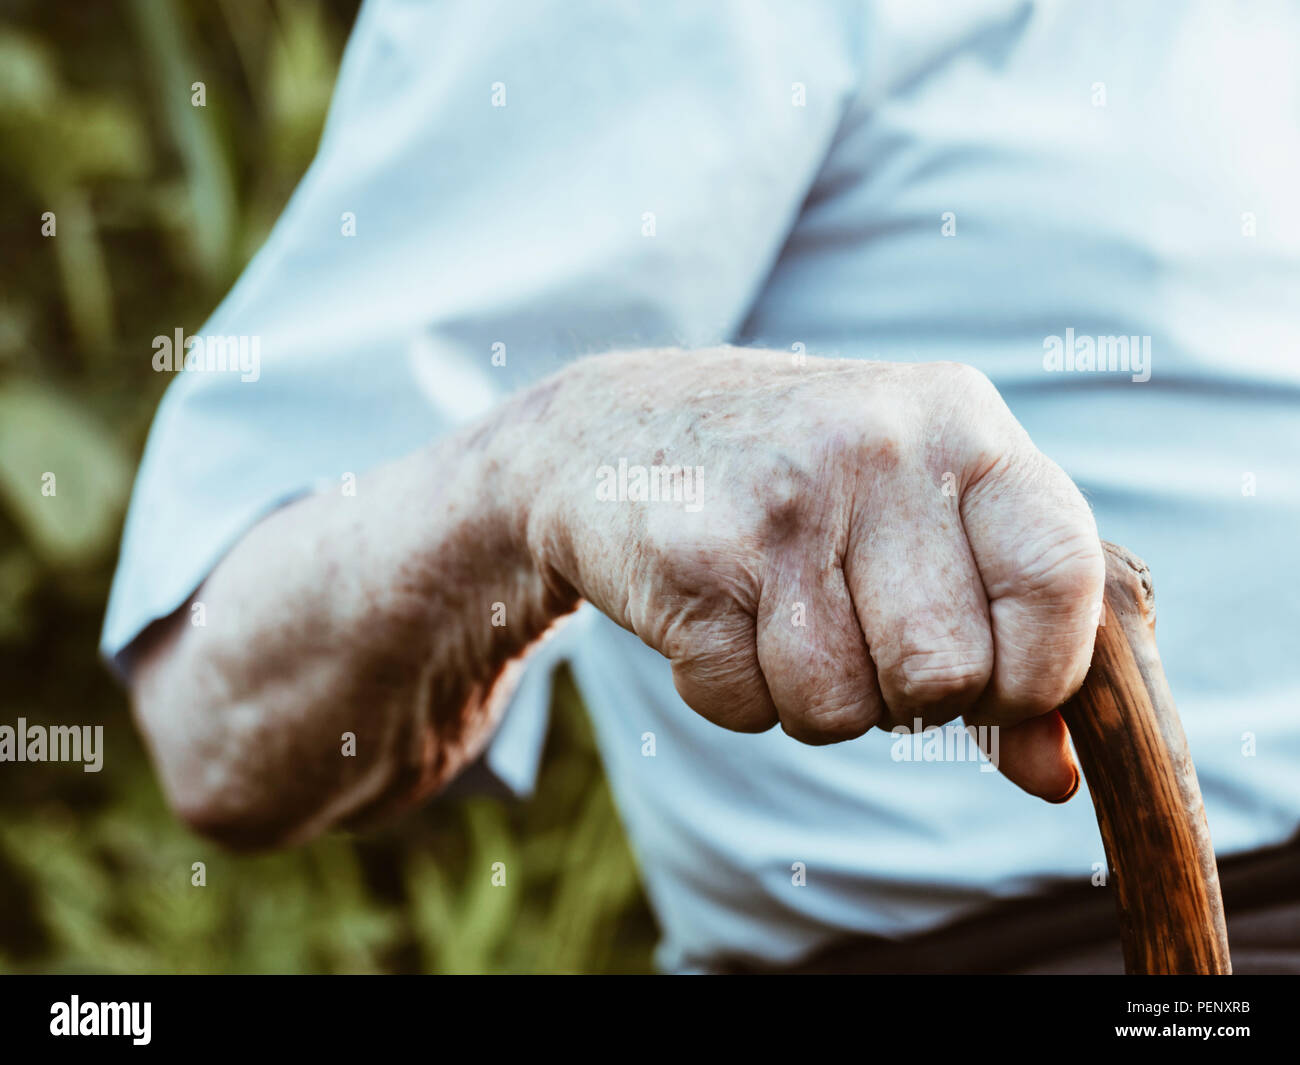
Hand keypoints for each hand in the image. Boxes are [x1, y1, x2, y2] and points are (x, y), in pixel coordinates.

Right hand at [519, 348, 1104, 800]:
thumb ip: (1008, 633)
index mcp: (962, 423)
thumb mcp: (920, 515)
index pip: (1059, 576)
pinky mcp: (693, 560)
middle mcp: (877, 447)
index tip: (998, 686)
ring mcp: (779, 503)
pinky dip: (735, 693)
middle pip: (946, 674)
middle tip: (863, 639)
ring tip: (783, 617)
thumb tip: (1057, 777)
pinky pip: (747, 708)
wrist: (612, 429)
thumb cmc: (802, 483)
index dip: (1042, 671)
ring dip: (815, 699)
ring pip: (840, 710)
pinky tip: (719, 616)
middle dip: (909, 698)